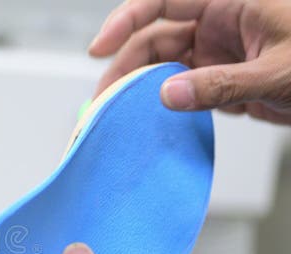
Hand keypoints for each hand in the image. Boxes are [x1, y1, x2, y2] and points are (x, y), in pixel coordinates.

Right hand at [89, 0, 290, 123]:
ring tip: (116, 116)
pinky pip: (183, 92)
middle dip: (124, 67)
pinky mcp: (223, 83)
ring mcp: (219, 54)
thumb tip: (167, 96)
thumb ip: (223, 84)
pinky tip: (147, 123)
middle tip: (102, 100)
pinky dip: (163, 108)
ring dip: (139, 90)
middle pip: (155, 39)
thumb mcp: (280, 71)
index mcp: (230, 1)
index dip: (126, 20)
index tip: (99, 48)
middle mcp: (218, 24)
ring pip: (163, 69)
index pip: (163, 1)